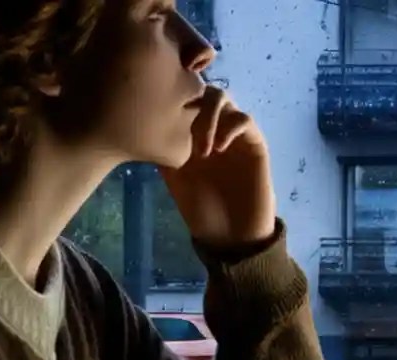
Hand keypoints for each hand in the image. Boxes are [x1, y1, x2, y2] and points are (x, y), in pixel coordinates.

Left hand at [158, 86, 276, 246]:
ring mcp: (233, 131)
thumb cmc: (200, 207)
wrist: (230, 234)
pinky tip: (219, 148)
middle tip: (182, 131)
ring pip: (223, 98)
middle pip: (201, 89)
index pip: (181, 97)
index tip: (157, 114)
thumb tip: (142, 121)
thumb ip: (161, 146)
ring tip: (203, 149)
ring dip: (209, 116)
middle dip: (190, 102)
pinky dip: (231, 126)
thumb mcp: (171, 175)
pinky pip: (244, 119)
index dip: (170, 95)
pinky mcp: (254, 142)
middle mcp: (211, 125)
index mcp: (190, 130)